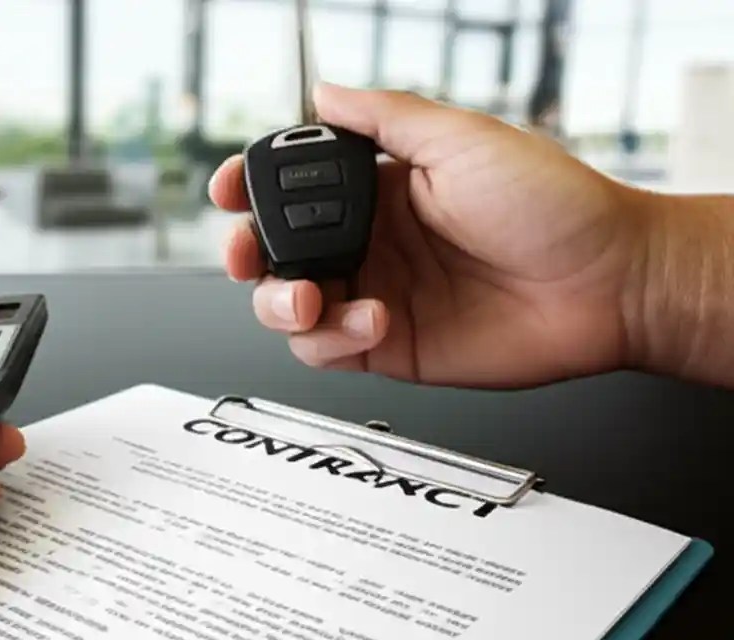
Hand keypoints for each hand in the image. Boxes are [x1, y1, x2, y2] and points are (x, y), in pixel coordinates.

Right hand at [210, 83, 654, 387]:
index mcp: (380, 188)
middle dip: (245, 253)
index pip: (292, 188)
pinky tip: (370, 319)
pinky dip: (330, 339)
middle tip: (247, 255)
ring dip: (279, 302)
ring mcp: (375, 295)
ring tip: (308, 297)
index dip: (249, 188)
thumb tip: (324, 92)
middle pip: (274, 252)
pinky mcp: (388, 347)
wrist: (609, 283)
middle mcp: (370, 242)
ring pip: (287, 305)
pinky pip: (326, 350)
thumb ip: (383, 118)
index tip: (227, 188)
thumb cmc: (554, 205)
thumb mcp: (461, 139)